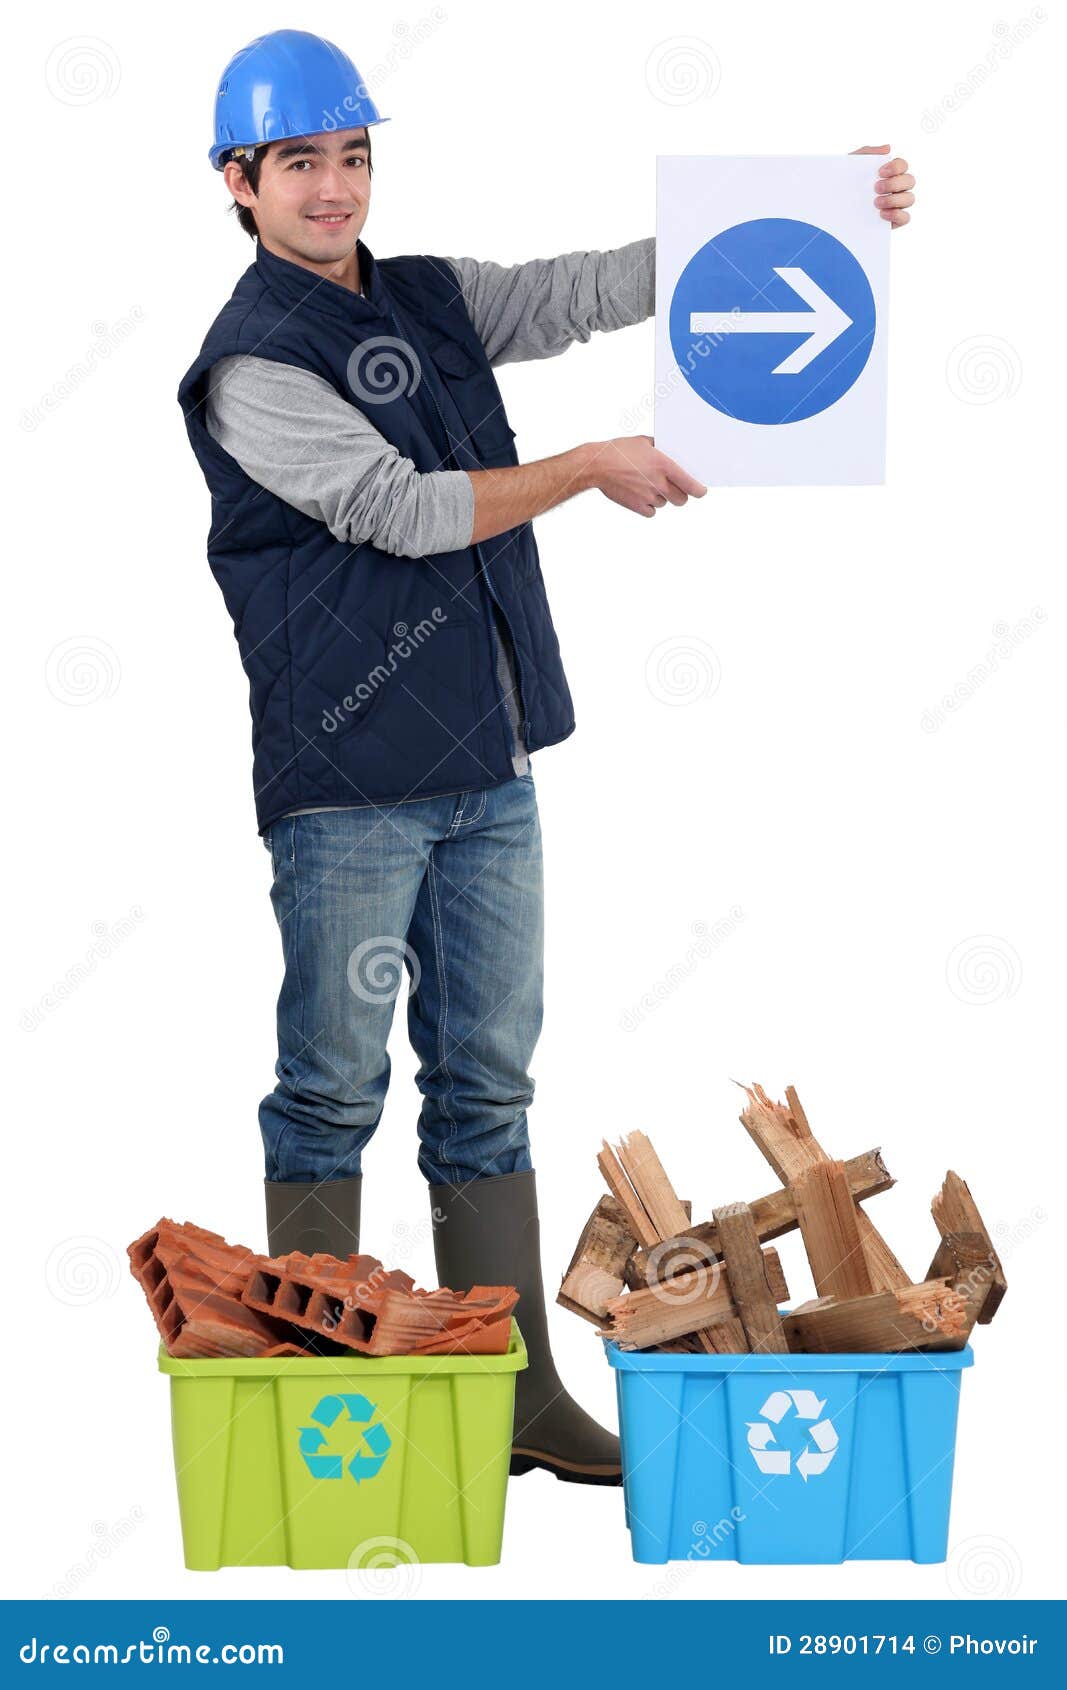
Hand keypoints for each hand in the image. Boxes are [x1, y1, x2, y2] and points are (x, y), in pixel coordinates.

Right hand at [588, 436, 706, 516]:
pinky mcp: (637, 506)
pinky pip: (651, 512)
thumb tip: (671, 453)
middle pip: (681, 500)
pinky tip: (641, 495)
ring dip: (661, 498)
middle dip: (680, 495)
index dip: (699, 491)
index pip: (692, 485)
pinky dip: (649, 506)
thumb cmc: (619, 450)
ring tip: (648, 485)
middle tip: (675, 489)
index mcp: (664, 466)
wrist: (597, 465)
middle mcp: (659, 483)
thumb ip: (660, 449)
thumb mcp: (644, 441)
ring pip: (664, 504)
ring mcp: (648, 496)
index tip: (701, 491)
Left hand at [851, 143, 914, 227]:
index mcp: (890, 173)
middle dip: (894, 183)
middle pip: (910, 181)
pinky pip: (905, 218)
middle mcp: (897, 188)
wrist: (831, 208)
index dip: (896, 167)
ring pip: (909, 199)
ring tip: (876, 203)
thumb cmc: (845, 183)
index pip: (903, 165)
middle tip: (876, 188)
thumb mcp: (851, 164)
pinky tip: (882, 213)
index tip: (880, 172)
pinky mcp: (894, 221)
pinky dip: (896, 215)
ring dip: (894, 199)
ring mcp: (897, 204)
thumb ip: (868, 152)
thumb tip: (887, 148)